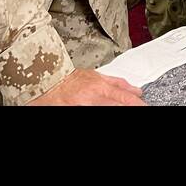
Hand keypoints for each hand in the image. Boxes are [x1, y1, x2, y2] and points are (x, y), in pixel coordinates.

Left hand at [27, 69, 144, 104]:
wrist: (40, 75)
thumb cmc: (46, 97)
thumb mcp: (67, 110)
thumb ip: (92, 107)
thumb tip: (107, 105)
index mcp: (89, 102)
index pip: (117, 106)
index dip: (130, 108)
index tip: (140, 109)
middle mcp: (96, 90)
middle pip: (123, 100)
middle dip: (136, 105)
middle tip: (146, 107)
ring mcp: (96, 81)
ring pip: (122, 88)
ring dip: (134, 97)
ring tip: (142, 101)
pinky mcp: (94, 74)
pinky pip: (115, 79)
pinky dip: (126, 85)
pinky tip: (131, 88)